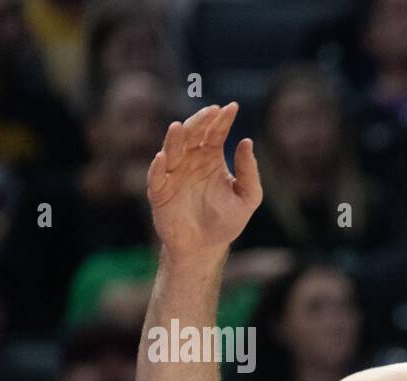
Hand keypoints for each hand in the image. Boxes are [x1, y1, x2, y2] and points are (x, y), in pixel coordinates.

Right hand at [148, 102, 262, 260]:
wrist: (206, 247)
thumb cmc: (226, 221)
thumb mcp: (247, 198)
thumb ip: (249, 173)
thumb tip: (247, 142)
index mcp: (210, 158)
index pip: (215, 133)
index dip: (222, 120)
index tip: (232, 108)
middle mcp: (190, 160)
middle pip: (192, 135)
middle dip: (199, 122)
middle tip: (210, 112)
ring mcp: (173, 174)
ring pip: (172, 150)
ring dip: (175, 139)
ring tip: (180, 127)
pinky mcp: (160, 192)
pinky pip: (157, 177)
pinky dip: (158, 167)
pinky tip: (163, 158)